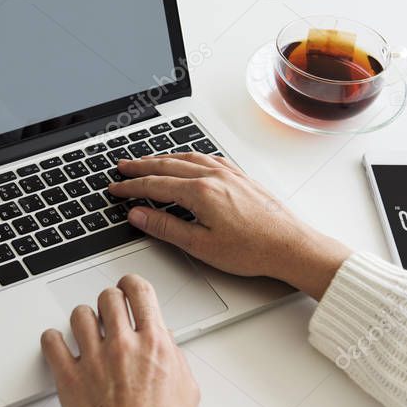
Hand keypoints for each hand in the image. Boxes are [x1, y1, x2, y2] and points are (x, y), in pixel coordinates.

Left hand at [40, 274, 198, 406]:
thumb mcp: (187, 391)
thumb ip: (174, 356)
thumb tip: (163, 338)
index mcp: (154, 345)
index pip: (140, 291)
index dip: (131, 283)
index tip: (127, 286)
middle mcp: (123, 347)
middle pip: (108, 297)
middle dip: (109, 301)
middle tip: (109, 311)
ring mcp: (93, 361)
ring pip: (80, 314)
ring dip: (85, 320)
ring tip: (89, 332)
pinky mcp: (69, 378)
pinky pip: (52, 342)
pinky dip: (54, 340)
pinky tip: (62, 345)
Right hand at [109, 153, 349, 299]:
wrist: (291, 246)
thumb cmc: (252, 249)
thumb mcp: (201, 245)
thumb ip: (166, 227)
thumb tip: (139, 215)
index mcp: (201, 192)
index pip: (155, 184)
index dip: (131, 187)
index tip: (116, 188)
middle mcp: (214, 176)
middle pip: (168, 165)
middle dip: (141, 166)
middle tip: (123, 166)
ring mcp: (229, 174)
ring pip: (187, 158)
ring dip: (163, 158)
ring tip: (148, 161)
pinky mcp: (241, 177)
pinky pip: (208, 158)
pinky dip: (189, 157)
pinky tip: (188, 160)